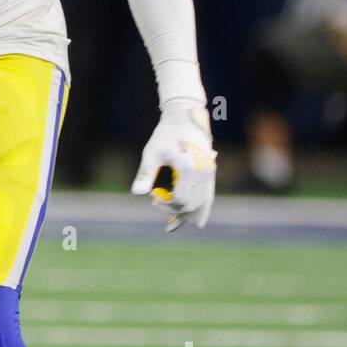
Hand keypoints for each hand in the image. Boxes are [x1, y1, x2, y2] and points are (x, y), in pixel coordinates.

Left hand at [132, 104, 215, 231]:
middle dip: (174, 211)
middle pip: (191, 203)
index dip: (166, 204)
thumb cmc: (164, 136)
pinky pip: (208, 196)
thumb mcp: (151, 153)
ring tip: (171, 226)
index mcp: (187, 164)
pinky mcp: (210, 173)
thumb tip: (136, 193)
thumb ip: (146, 173)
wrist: (184, 119)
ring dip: (187, 215)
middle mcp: (202, 170)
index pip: (180, 197)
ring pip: (201, 202)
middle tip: (156, 205)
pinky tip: (197, 224)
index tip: (153, 200)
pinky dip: (202, 210)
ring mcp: (209, 172)